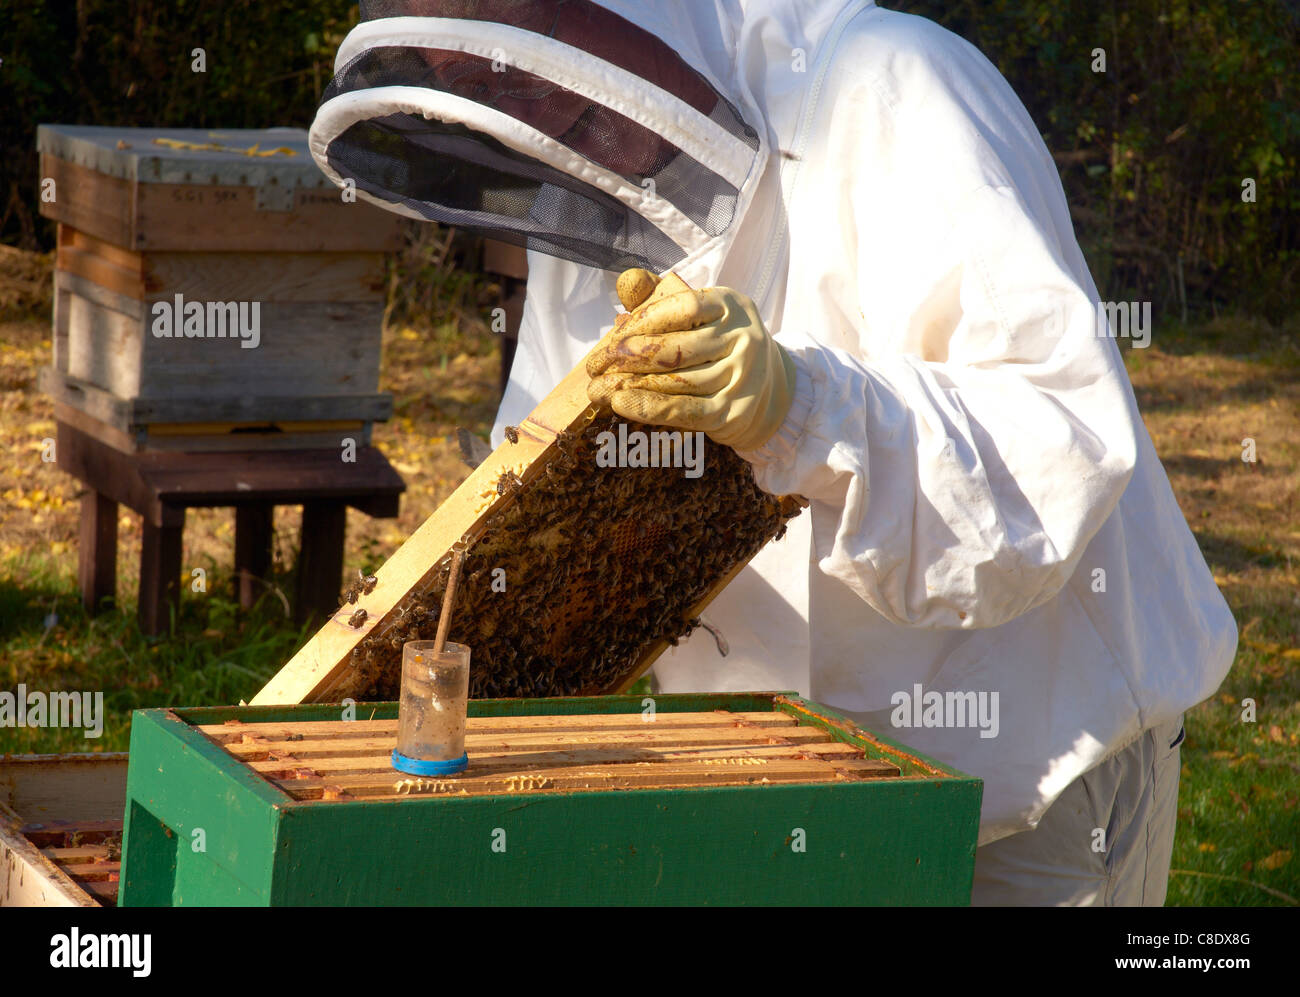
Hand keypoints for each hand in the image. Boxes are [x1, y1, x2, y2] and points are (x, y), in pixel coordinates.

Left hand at [586, 269, 795, 451]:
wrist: (770, 389)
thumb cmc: (719, 344)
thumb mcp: (699, 313)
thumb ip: (661, 296)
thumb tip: (627, 282)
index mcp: (730, 305)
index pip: (682, 308)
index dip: (643, 321)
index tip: (612, 337)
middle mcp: (742, 338)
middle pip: (674, 348)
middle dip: (626, 358)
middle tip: (595, 367)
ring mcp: (740, 377)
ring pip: (675, 381)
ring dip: (629, 386)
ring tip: (597, 390)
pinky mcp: (733, 411)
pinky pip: (684, 410)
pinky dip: (649, 408)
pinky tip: (621, 404)